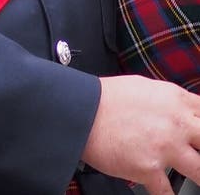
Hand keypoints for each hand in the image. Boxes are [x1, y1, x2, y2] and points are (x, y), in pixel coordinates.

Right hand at [82, 75, 199, 194]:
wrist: (82, 111)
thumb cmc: (106, 97)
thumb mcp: (144, 86)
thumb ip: (168, 100)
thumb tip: (179, 109)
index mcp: (175, 99)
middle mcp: (176, 123)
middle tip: (197, 154)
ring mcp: (165, 148)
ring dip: (197, 175)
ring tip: (192, 177)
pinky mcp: (150, 169)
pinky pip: (167, 192)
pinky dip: (167, 194)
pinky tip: (166, 192)